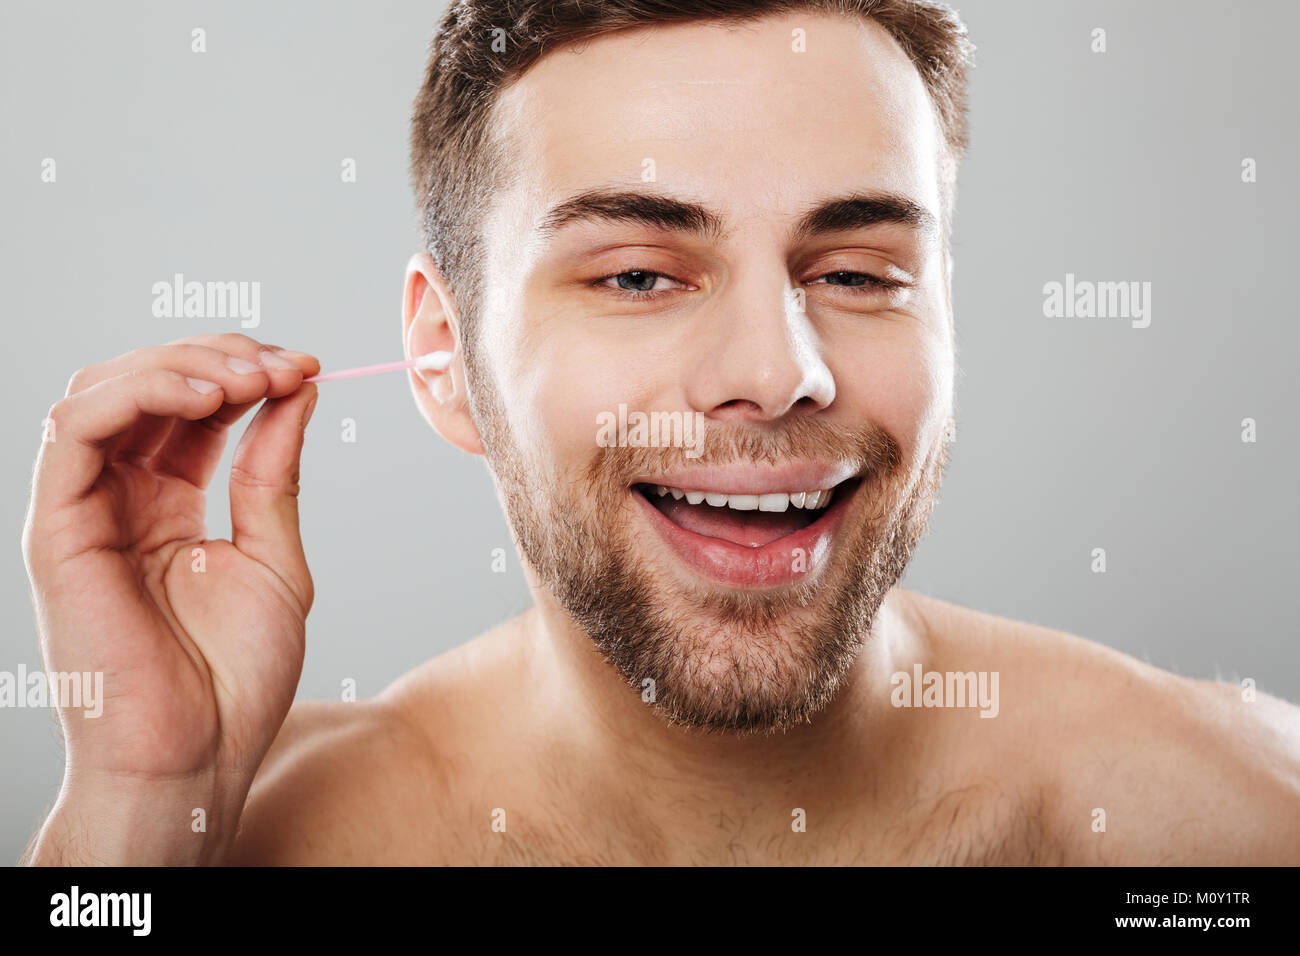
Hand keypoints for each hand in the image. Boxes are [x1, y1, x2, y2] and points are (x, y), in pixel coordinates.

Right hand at [22, 334, 319, 862]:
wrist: (198, 756)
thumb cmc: (232, 680)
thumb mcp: (274, 557)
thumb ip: (273, 474)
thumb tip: (298, 393)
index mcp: (165, 505)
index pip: (193, 409)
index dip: (248, 375)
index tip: (309, 368)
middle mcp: (118, 499)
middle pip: (148, 387)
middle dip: (222, 359)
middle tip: (287, 363)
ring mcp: (84, 511)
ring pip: (105, 389)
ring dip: (184, 364)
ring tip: (253, 375)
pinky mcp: (56, 528)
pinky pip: (73, 427)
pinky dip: (140, 391)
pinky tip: (209, 396)